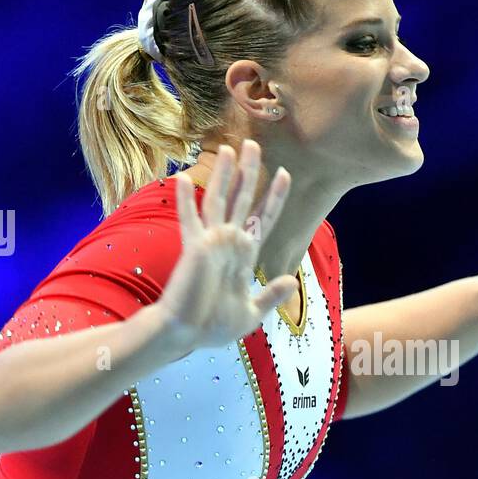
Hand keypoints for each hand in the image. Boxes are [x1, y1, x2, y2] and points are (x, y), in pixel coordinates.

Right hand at [147, 140, 298, 352]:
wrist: (187, 334)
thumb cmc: (214, 325)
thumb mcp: (252, 311)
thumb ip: (271, 295)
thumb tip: (292, 281)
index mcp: (245, 254)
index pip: (264, 218)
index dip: (274, 196)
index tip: (285, 173)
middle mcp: (229, 242)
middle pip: (243, 199)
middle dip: (250, 172)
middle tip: (254, 144)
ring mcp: (211, 242)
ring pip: (220, 201)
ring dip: (224, 176)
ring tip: (229, 149)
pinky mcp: (194, 248)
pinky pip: (190, 219)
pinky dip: (186, 199)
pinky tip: (185, 178)